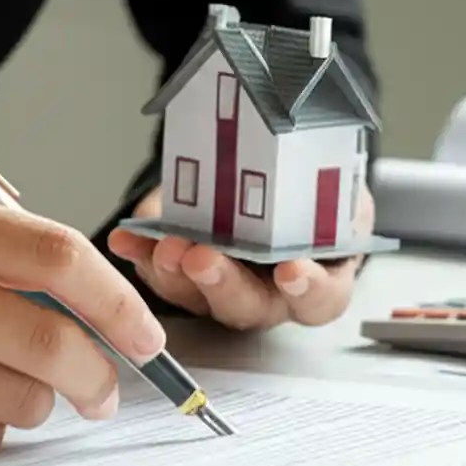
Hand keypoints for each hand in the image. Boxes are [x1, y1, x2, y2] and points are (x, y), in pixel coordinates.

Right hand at [0, 186, 165, 457]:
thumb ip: (12, 254)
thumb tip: (109, 312)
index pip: (56, 255)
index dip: (117, 300)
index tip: (145, 333)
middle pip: (48, 341)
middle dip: (98, 374)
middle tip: (106, 389)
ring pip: (21, 398)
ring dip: (39, 400)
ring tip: (3, 379)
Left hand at [107, 184, 373, 330]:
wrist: (277, 177)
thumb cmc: (314, 191)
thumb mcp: (337, 186)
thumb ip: (334, 188)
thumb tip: (319, 159)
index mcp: (317, 278)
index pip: (320, 299)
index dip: (308, 290)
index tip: (291, 271)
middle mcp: (269, 294)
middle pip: (248, 306)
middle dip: (222, 283)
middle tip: (203, 259)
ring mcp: (221, 289)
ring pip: (197, 296)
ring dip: (176, 274)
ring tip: (163, 247)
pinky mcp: (183, 273)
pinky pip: (160, 272)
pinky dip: (142, 253)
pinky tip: (128, 239)